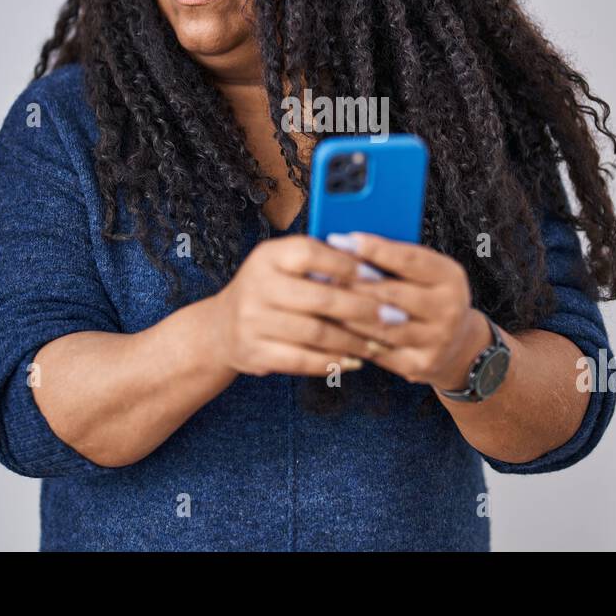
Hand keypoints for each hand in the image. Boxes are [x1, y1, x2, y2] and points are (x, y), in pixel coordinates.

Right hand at [208, 236, 393, 377]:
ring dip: (354, 340)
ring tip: (380, 343)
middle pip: (320, 298)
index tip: (379, 275)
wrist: (220, 329)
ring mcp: (253, 322)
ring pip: (316, 333)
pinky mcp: (255, 353)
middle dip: (364, 309)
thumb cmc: (269, 291)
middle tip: (394, 316)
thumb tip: (375, 263)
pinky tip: (355, 361)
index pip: (311, 254)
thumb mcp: (283, 265)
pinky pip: (302, 360)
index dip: (347, 264)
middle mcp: (257, 286)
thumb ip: (319, 262)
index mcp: (268, 256)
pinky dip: (333, 362)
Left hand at [323, 232, 490, 390]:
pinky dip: (351, 338)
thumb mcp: (425, 274)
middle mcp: (449, 309)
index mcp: (450, 277)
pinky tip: (330, 326)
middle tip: (318, 271)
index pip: (408, 259)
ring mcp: (436, 340)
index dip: (373, 249)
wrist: (458, 346)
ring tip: (319, 298)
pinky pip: (376, 350)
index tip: (340, 239)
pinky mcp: (418, 365)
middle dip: (351, 282)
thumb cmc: (428, 297)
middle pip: (391, 293)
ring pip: (380, 325)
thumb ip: (395, 260)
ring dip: (346, 312)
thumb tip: (348, 243)